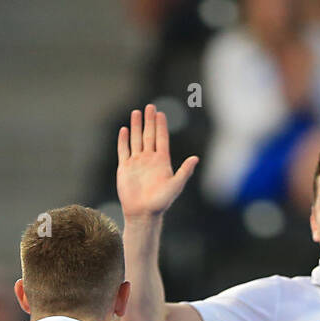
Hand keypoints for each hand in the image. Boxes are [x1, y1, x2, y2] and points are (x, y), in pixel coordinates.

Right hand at [117, 104, 198, 219]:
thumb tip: (196, 158)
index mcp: (162, 161)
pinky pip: (123, 150)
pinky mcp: (125, 168)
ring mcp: (136, 163)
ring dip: (136, 126)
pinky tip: (124, 130)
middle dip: (149, 121)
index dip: (161, 125)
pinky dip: (123, 140)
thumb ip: (185, 171)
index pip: (162, 138)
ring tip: (136, 112)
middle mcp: (149, 159)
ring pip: (136, 140)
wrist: (143, 214)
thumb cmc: (161, 203)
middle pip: (149, 135)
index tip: (160, 113)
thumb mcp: (176, 186)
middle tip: (150, 106)